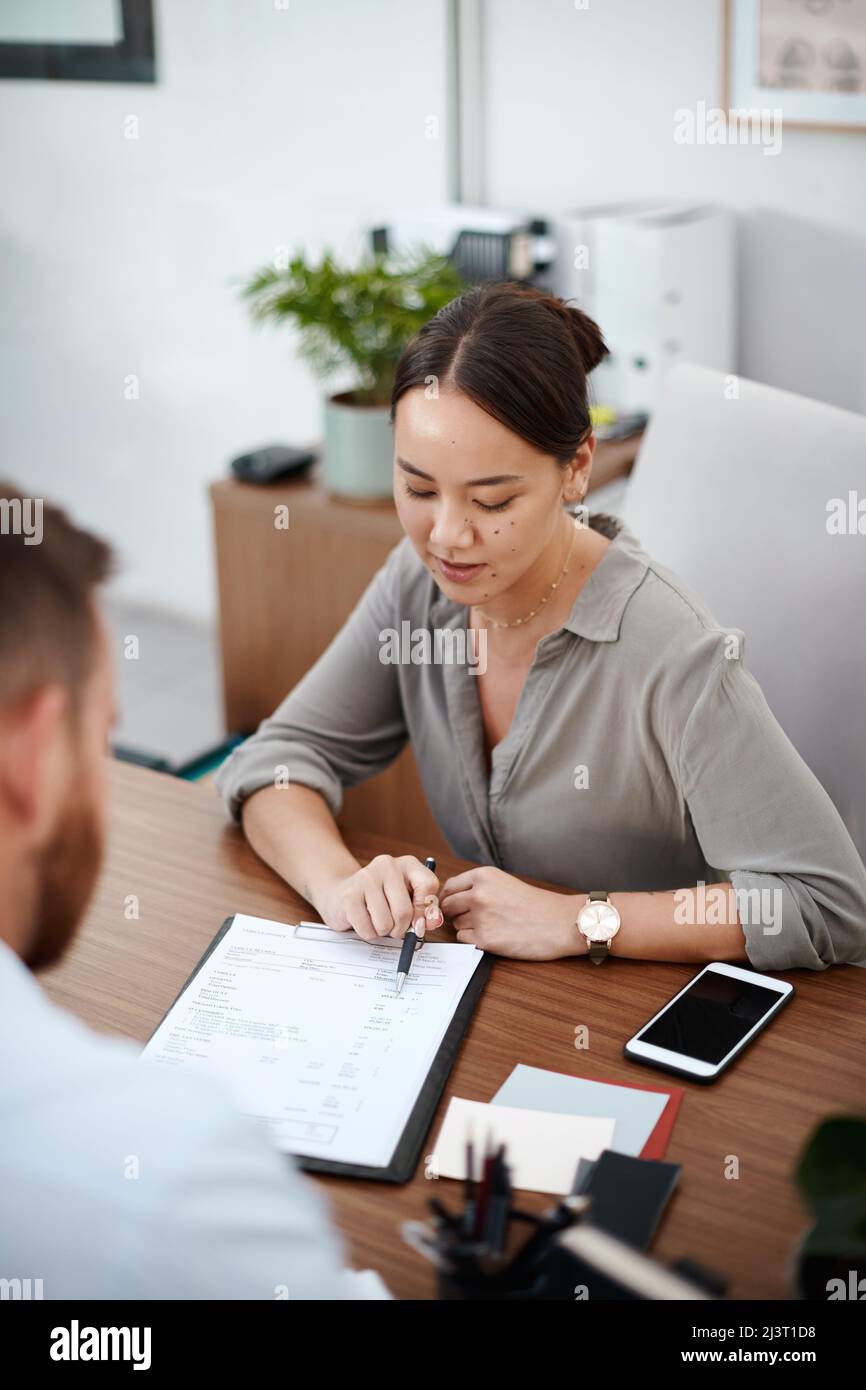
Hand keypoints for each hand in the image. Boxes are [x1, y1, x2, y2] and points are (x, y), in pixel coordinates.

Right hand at [316, 854, 444, 942]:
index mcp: (407, 864)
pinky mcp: (349, 896)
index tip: (418, 920)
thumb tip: (433, 922)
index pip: (428, 885)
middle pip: (404, 911)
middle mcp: (387, 865)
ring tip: (378, 919)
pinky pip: (368, 930)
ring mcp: (366, 878)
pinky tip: (365, 920)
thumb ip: (426, 911)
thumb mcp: (409, 899)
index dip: (426, 910)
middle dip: (401, 928)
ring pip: (385, 924)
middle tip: (396, 926)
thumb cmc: (382, 899)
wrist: (343, 893)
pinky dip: (369, 933)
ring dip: (384, 931)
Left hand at [438, 865, 582, 960]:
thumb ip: (478, 887)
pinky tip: (493, 936)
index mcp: (483, 876)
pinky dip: (474, 940)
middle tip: (473, 918)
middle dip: (455, 914)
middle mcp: (478, 894)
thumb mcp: (505, 883)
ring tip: (492, 926)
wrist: (561, 923)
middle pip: (447, 906)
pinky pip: (463, 940)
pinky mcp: (484, 939)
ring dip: (467, 927)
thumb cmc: (537, 905)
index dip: (449, 898)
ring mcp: (480, 917)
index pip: (449, 887)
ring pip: (455, 924)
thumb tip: (450, 898)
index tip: (453, 905)